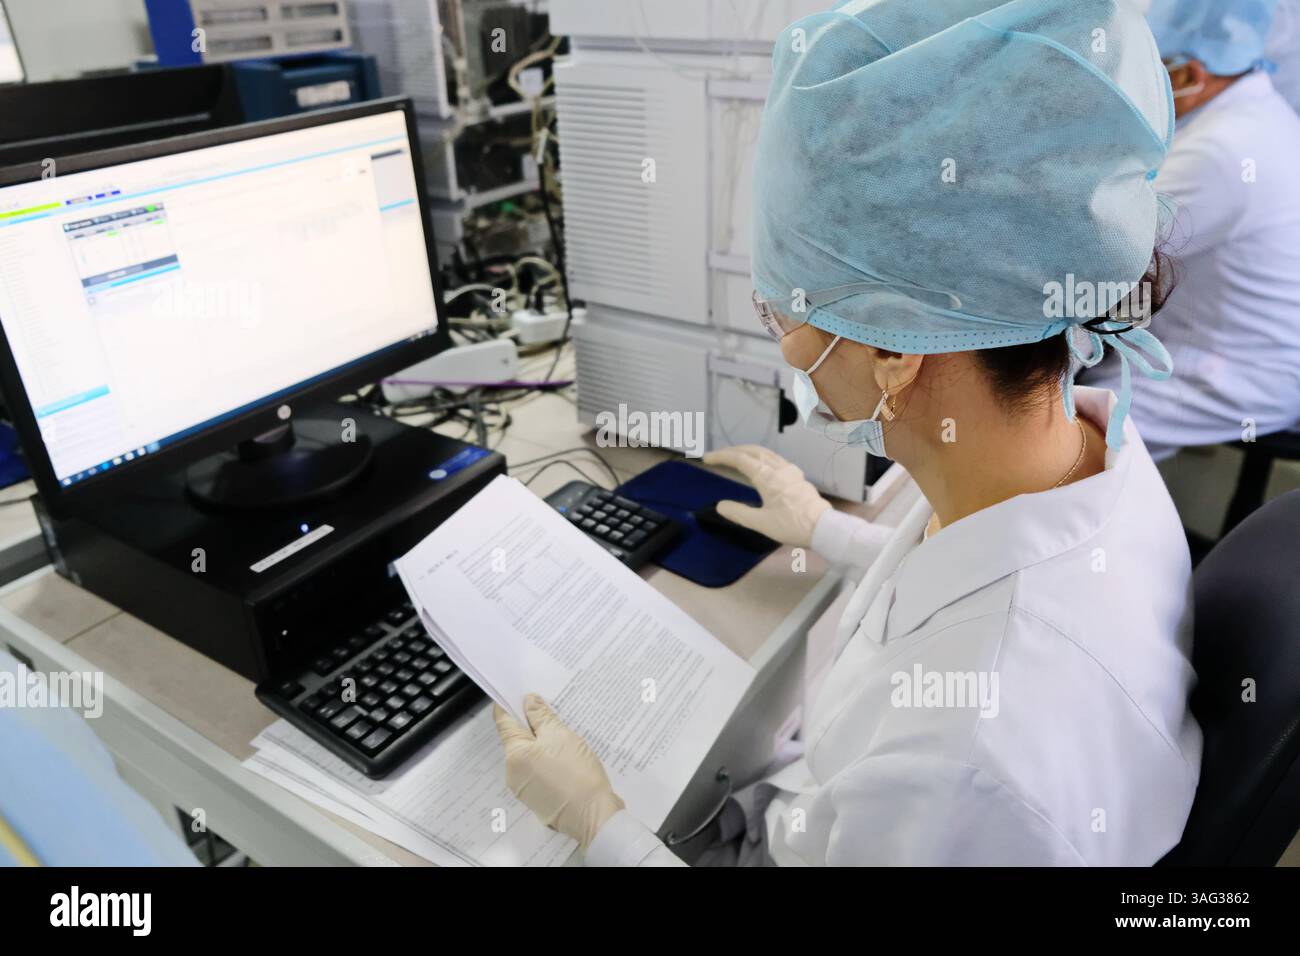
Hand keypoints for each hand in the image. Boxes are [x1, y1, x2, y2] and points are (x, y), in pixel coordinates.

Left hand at [494, 694, 624, 850]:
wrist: (593, 815)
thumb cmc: (576, 774)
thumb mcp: (560, 735)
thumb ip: (541, 716)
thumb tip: (528, 701)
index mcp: (514, 755)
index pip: (504, 721)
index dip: (510, 704)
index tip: (519, 692)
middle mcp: (513, 773)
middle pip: (518, 739)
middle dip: (532, 725)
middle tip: (552, 712)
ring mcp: (525, 789)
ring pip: (530, 756)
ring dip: (543, 744)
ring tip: (565, 737)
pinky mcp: (539, 798)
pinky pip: (539, 772)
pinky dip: (548, 761)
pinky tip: (567, 758)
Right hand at [702, 445, 830, 546]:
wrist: (823, 528)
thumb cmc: (792, 525)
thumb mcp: (761, 523)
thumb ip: (738, 513)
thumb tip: (720, 505)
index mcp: (767, 477)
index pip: (740, 459)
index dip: (722, 456)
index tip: (707, 458)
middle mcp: (779, 468)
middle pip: (752, 451)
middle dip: (733, 450)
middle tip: (718, 456)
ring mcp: (790, 470)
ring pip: (765, 453)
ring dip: (747, 452)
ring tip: (735, 457)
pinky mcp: (797, 476)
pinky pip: (775, 459)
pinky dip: (760, 457)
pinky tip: (759, 466)